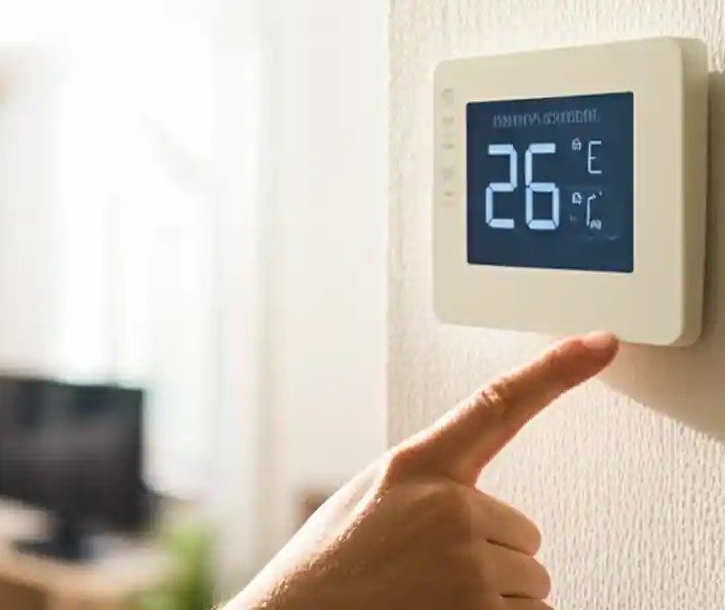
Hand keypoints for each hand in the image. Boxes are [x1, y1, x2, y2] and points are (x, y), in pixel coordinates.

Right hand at [227, 332, 619, 609]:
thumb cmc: (326, 570)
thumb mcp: (366, 503)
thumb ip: (426, 489)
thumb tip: (485, 513)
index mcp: (414, 466)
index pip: (496, 406)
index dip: (556, 371)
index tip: (600, 342)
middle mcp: (448, 505)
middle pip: (524, 533)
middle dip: (490, 558)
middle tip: (426, 574)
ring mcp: (467, 560)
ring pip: (531, 581)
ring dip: (493, 597)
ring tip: (427, 598)